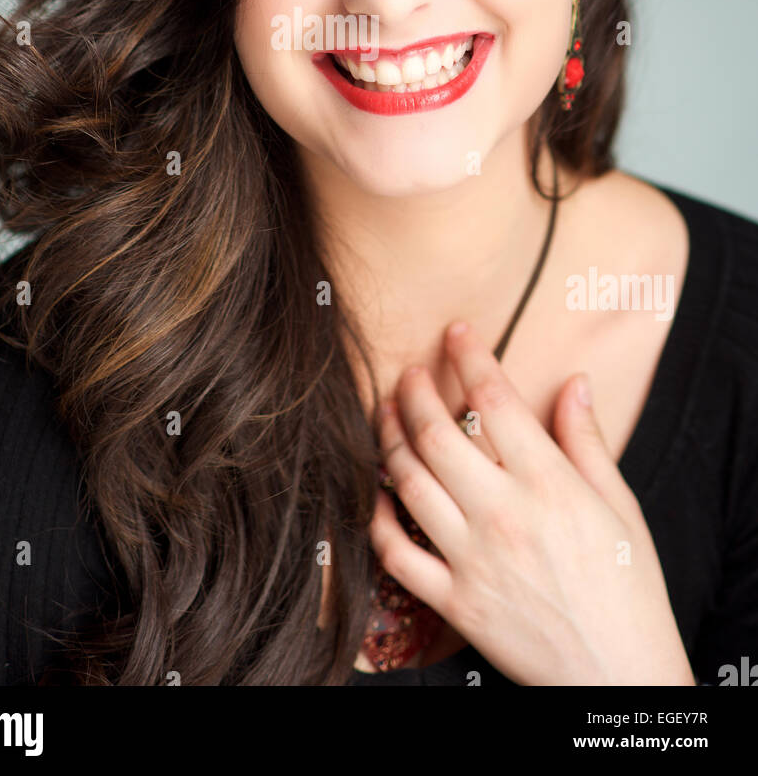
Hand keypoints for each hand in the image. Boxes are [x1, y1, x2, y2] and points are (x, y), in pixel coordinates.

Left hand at [369, 320, 695, 685]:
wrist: (617, 677)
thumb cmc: (628, 591)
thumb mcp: (622, 507)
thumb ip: (587, 441)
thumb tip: (574, 381)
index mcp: (549, 485)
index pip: (494, 399)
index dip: (470, 355)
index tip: (457, 331)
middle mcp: (503, 515)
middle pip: (436, 433)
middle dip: (416, 389)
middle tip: (411, 370)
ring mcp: (471, 559)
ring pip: (408, 481)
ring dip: (388, 438)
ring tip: (385, 412)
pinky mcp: (453, 601)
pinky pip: (396, 552)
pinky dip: (378, 517)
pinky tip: (379, 490)